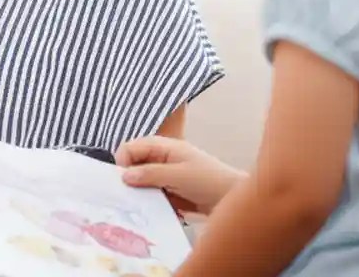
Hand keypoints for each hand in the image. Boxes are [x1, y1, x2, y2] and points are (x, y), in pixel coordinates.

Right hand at [115, 136, 245, 214]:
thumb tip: (124, 176)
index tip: (124, 181)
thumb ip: (151, 174)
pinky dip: (150, 203)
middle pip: (133, 165)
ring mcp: (165, 175)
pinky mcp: (169, 192)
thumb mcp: (179, 175)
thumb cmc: (210, 181)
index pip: (131, 147)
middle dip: (129, 179)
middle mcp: (162, 158)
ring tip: (145, 205)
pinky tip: (156, 211)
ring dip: (140, 193)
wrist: (235, 200)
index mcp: (163, 147)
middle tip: (130, 196)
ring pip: (140, 182)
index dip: (123, 162)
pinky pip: (151, 195)